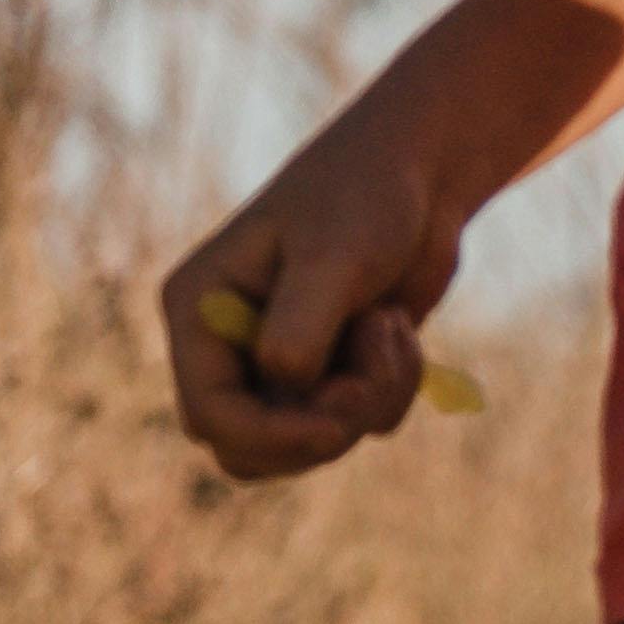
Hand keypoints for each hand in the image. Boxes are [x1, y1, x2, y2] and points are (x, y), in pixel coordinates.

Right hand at [160, 93, 479, 483]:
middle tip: (367, 379)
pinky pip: (359, 422)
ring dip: (371, 398)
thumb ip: (303, 322)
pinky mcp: (332, 371)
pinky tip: (401, 326)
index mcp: (201, 313)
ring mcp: (279, 364)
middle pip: (250, 450)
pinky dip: (394, 388)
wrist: (422, 173)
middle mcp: (228, 347)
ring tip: (390, 324)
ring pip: (313, 441)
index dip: (269, 437)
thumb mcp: (333, 254)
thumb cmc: (365, 196)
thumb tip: (285, 381)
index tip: (335, 429)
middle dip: (321, 428)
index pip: (210, 415)